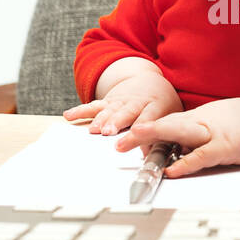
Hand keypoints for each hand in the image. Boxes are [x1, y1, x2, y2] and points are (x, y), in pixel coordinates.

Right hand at [63, 71, 182, 134]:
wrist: (148, 81)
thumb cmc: (161, 103)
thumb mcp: (170, 116)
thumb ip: (164, 134)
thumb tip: (159, 157)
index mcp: (155, 105)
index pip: (148, 119)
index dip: (141, 131)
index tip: (136, 144)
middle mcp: (136, 102)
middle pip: (125, 113)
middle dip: (116, 123)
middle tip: (109, 133)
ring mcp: (120, 101)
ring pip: (108, 110)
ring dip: (100, 120)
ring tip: (93, 130)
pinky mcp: (107, 101)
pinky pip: (93, 106)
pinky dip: (80, 111)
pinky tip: (69, 116)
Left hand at [113, 97, 239, 177]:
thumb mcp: (210, 126)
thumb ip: (190, 137)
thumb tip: (172, 151)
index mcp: (195, 119)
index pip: (164, 123)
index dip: (143, 130)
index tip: (122, 138)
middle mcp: (199, 123)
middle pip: (165, 125)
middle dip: (140, 133)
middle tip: (118, 142)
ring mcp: (212, 134)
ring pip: (179, 133)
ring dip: (156, 136)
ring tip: (134, 141)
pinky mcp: (226, 148)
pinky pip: (202, 156)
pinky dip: (186, 163)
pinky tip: (172, 170)